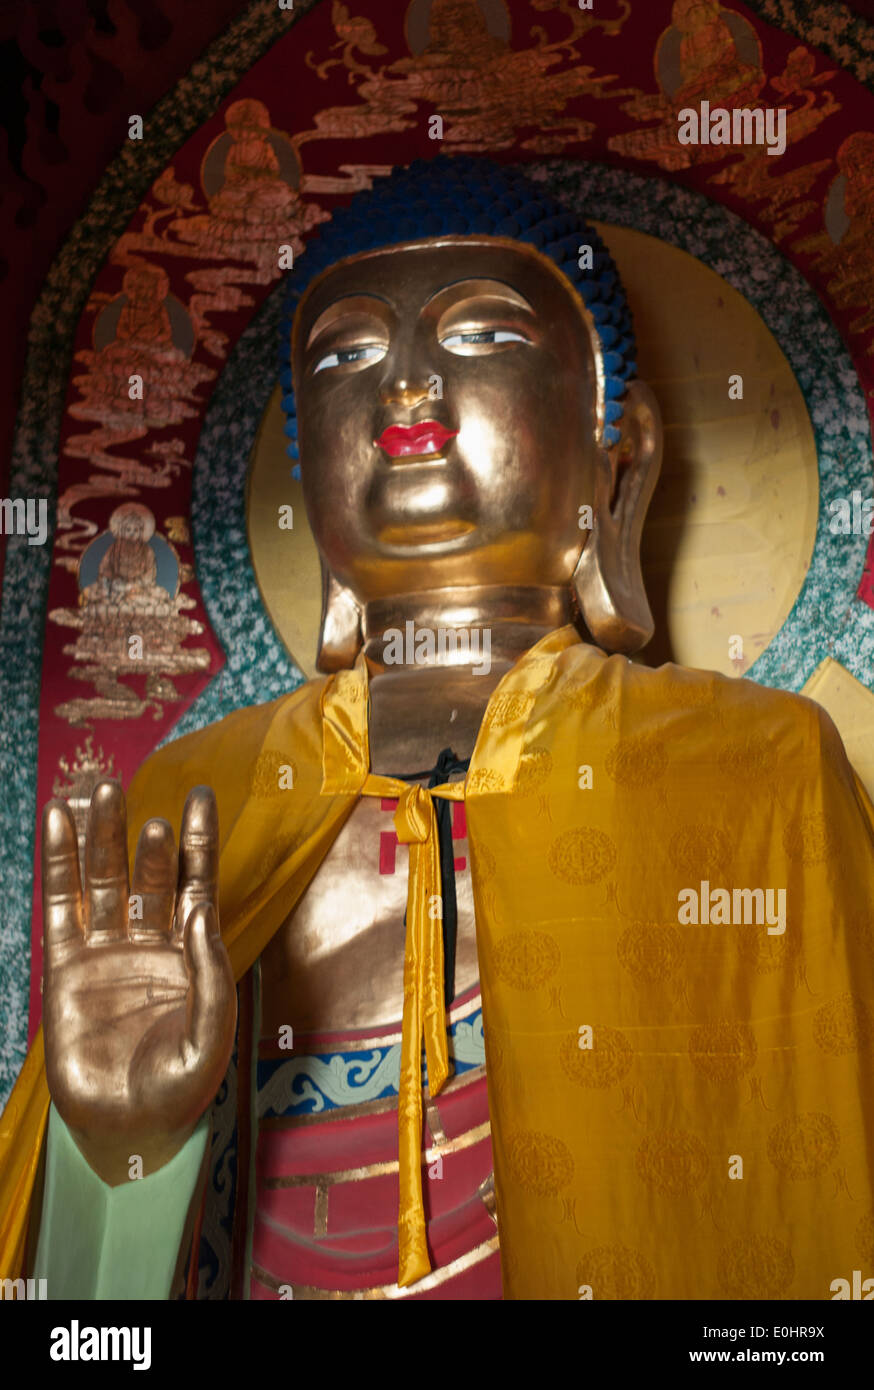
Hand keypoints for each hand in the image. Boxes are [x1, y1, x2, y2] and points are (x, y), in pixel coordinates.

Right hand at [42, 780, 236, 1185]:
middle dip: (140, 833)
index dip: (199, 838)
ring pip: (104, 881)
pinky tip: (56, 823)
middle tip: (130, 790)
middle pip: (147, 873)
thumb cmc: (182, 1085)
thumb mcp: (211, 1031)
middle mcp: (151, 941)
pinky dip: (58, 866)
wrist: (130, 1130)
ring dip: (100, 837)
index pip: (196, 880)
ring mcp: (108, 950)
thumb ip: (210, 972)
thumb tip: (199, 908)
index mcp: (193, 950)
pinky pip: (62, 908)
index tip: (202, 792)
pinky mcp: (67, 968)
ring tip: (97, 793)